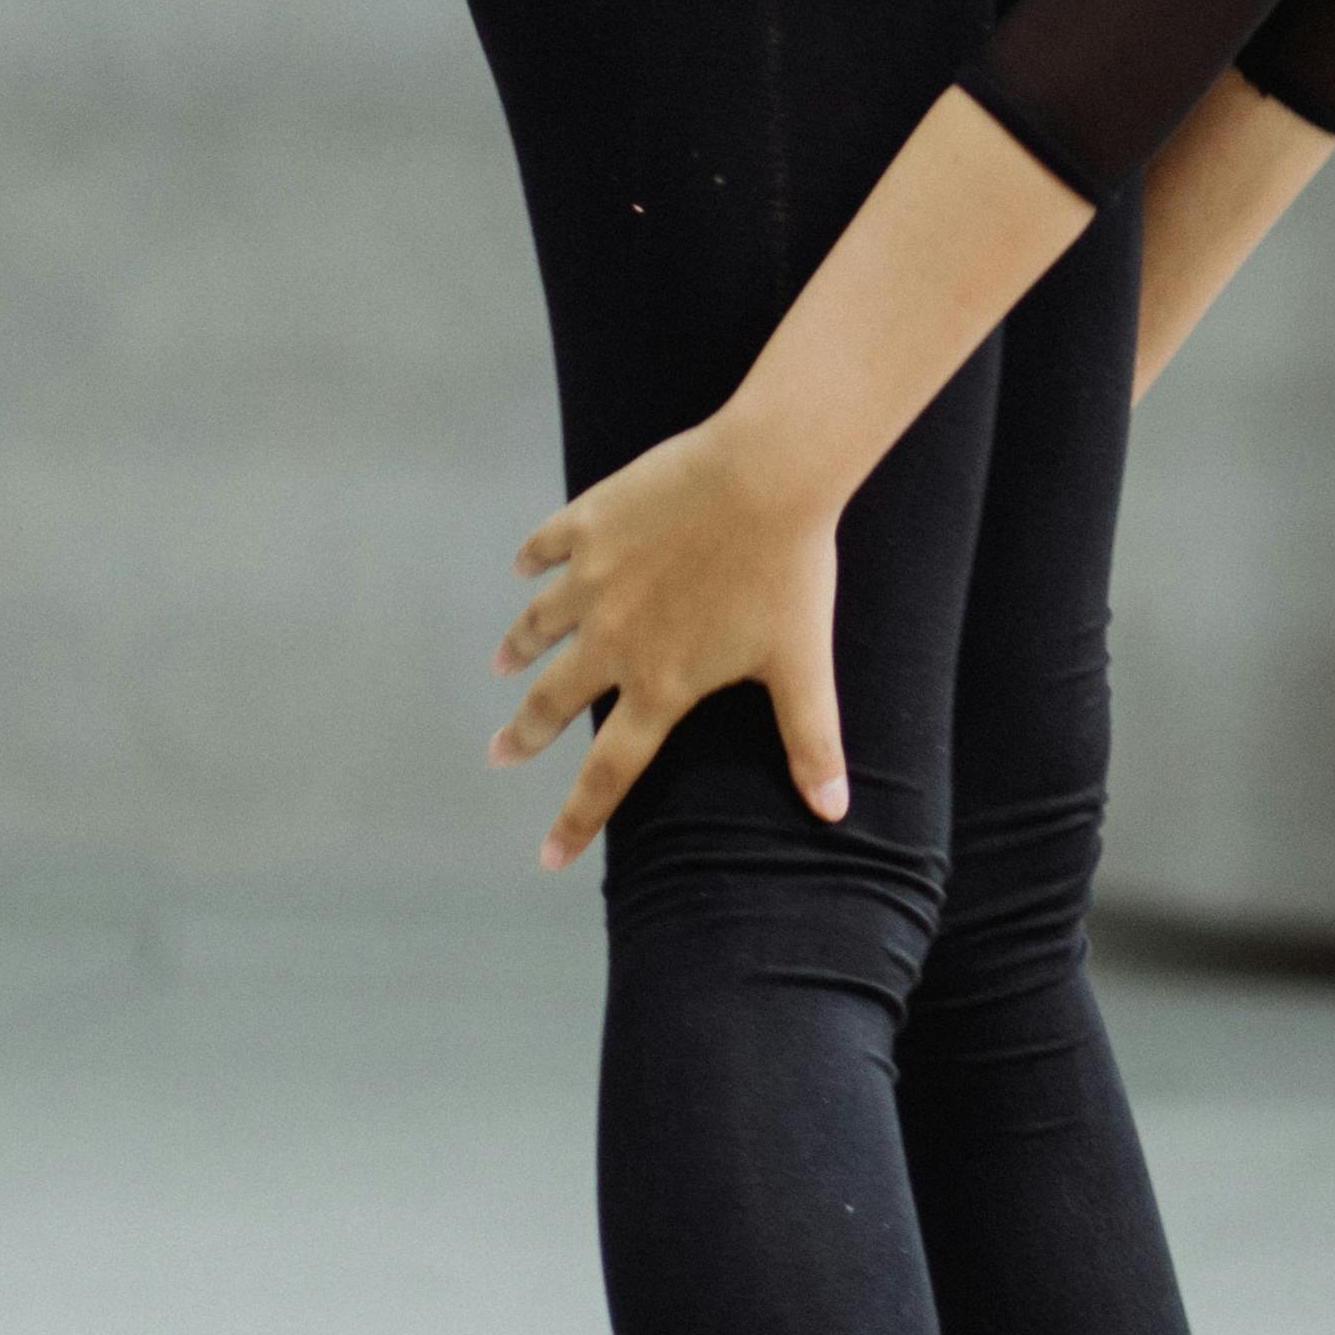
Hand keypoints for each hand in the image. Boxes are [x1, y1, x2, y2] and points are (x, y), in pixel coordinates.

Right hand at [488, 413, 846, 871]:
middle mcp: (614, 638)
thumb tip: (833, 811)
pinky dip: (531, 560)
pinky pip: (546, 546)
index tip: (548, 858)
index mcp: (662, 682)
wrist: (766, 476)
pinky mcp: (590, 522)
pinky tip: (522, 568)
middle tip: (500, 753)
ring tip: (504, 665)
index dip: (577, 819)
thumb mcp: (804, 663)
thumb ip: (812, 741)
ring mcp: (593, 578)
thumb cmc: (791, 572)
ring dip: (520, 648)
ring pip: (540, 623)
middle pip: (556, 699)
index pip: (610, 770)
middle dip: (525, 733)